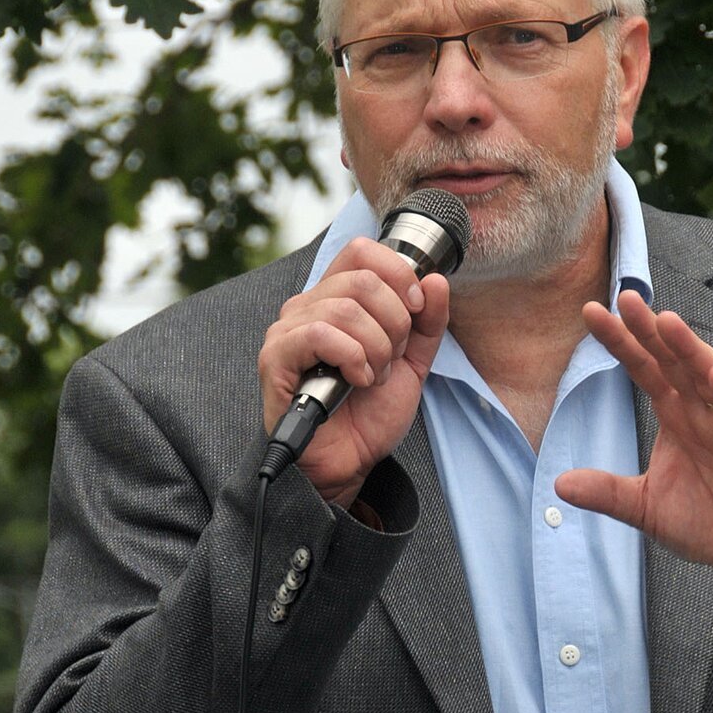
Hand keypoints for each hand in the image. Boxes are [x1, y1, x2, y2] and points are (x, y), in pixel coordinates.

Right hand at [258, 238, 450, 506]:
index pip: (362, 251)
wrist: (351, 461)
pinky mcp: (277, 358)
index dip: (398, 273)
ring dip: (376, 349)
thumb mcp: (413, 362)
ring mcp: (288, 330)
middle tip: (391, 359)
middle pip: (362, 279)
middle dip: (395, 324)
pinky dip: (353, 358)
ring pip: (346, 309)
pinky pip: (320, 334)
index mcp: (336, 298)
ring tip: (372, 378)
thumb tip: (435, 281)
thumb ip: (428, 322)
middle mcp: (307, 306)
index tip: (415, 310)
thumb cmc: (370, 413)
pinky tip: (357, 381)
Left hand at [555, 292, 712, 603]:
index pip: (644, 370)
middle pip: (675, 363)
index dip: (620, 343)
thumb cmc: (706, 524)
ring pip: (711, 379)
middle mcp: (704, 413)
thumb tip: (558, 483)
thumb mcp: (646, 509)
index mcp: (676, 418)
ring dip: (691, 351)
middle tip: (626, 297)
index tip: (591, 313)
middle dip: (651, 331)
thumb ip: (608, 493)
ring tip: (668, 323)